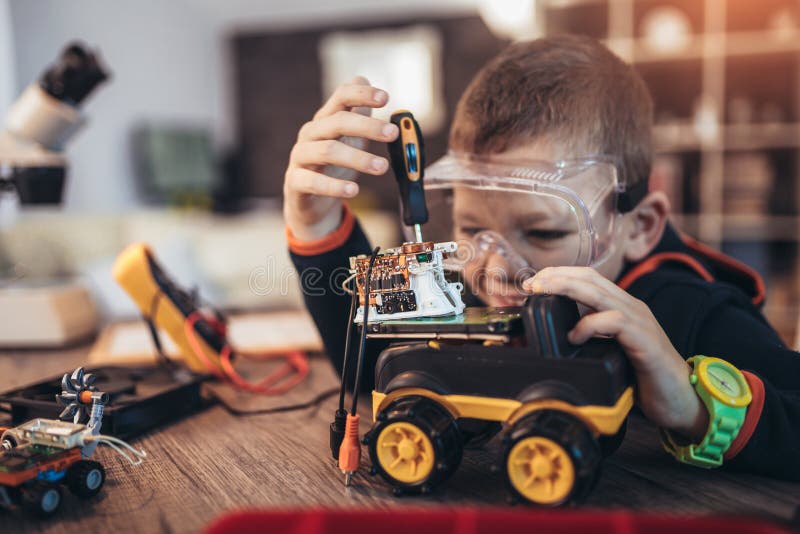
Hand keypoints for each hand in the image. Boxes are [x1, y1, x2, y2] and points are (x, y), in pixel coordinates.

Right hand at [283, 76, 398, 240]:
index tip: (386, 98)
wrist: (310, 202)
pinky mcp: (296, 182)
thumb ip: (359, 115)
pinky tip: (353, 190)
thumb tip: (369, 82)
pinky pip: (313, 182)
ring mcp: (300, 157)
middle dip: (367, 126)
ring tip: (382, 167)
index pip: (341, 96)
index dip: (362, 94)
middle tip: (392, 133)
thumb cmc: (333, 167)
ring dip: (358, 158)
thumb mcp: (349, 139)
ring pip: (328, 151)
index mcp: (326, 119)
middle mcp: (311, 134)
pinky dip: (334, 186)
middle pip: (337, 122)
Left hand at [523, 266, 709, 441]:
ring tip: (542, 294)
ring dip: (566, 288)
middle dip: (557, 276)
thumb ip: (592, 337)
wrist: (682, 402)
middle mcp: (632, 308)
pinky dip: (589, 325)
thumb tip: (560, 334)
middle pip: (590, 277)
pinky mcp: (645, 341)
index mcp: (622, 308)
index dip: (560, 274)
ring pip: (599, 293)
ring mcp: (640, 322)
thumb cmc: (644, 378)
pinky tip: (574, 337)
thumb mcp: (611, 351)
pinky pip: (615, 322)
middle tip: (531, 284)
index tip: (534, 282)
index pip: (589, 277)